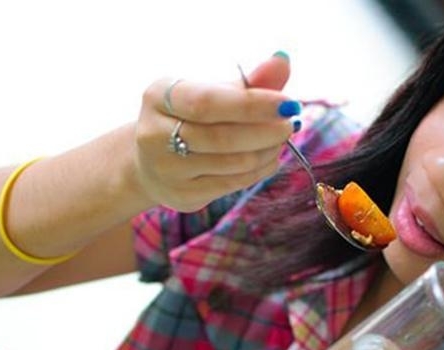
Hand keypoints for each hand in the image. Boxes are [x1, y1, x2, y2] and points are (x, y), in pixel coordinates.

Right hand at [132, 53, 300, 211]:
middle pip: (221, 137)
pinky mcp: (182, 195)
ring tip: (281, 139)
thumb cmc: (191, 117)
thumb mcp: (213, 92)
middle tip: (290, 124)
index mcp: (158, 96)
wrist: (153, 161)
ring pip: (231, 164)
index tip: (288, 103)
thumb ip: (249, 81)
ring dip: (267, 151)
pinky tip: (269, 158)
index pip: (208, 103)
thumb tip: (283, 61)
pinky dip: (259, 170)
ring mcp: (166, 170)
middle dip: (265, 131)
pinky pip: (232, 184)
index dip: (251, 104)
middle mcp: (153, 134)